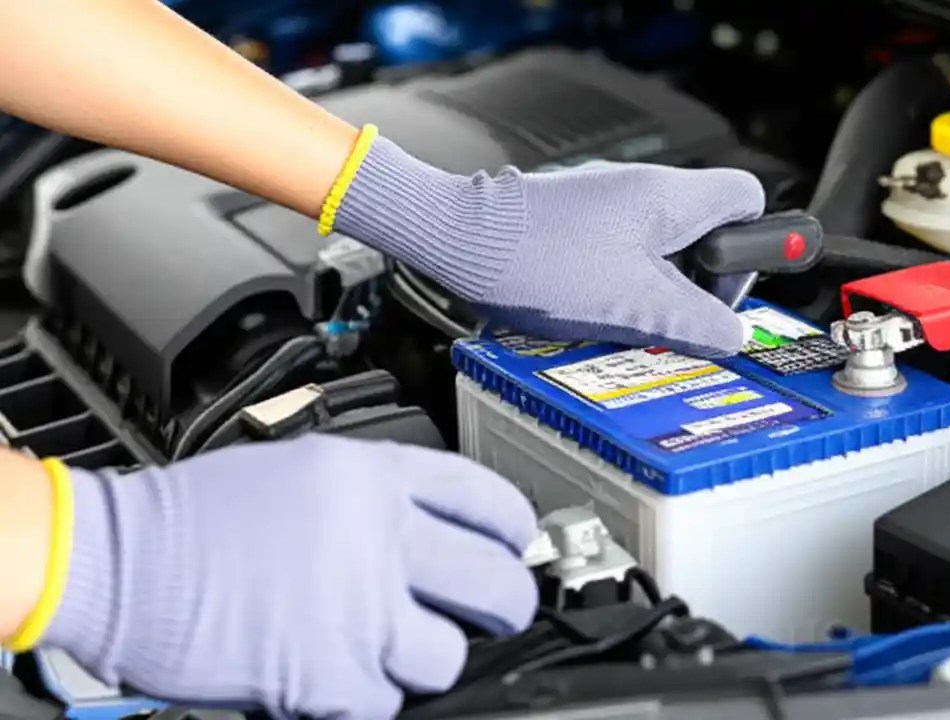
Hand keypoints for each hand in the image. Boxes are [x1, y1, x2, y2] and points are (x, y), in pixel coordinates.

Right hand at [42, 435, 538, 719]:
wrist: (119, 559)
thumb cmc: (195, 518)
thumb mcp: (302, 472)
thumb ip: (376, 499)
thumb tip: (434, 534)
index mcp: (374, 477)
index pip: (487, 499)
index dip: (516, 528)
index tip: (520, 546)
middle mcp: (380, 537)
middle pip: (495, 582)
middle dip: (507, 604)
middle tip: (496, 611)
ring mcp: (360, 608)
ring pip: (446, 655)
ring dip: (422, 660)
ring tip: (383, 648)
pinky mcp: (332, 672)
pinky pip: (385, 701)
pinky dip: (363, 698)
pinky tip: (331, 674)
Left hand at [333, 137, 765, 356]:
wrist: (456, 239)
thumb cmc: (536, 261)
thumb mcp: (633, 307)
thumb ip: (696, 323)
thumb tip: (736, 336)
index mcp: (668, 196)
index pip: (746, 200)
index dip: (748, 249)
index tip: (722, 292)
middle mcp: (640, 187)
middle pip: (702, 231)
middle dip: (693, 283)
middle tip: (669, 318)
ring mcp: (604, 198)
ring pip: (657, 246)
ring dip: (651, 288)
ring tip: (623, 319)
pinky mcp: (572, 216)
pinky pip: (618, 250)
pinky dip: (615, 282)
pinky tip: (588, 308)